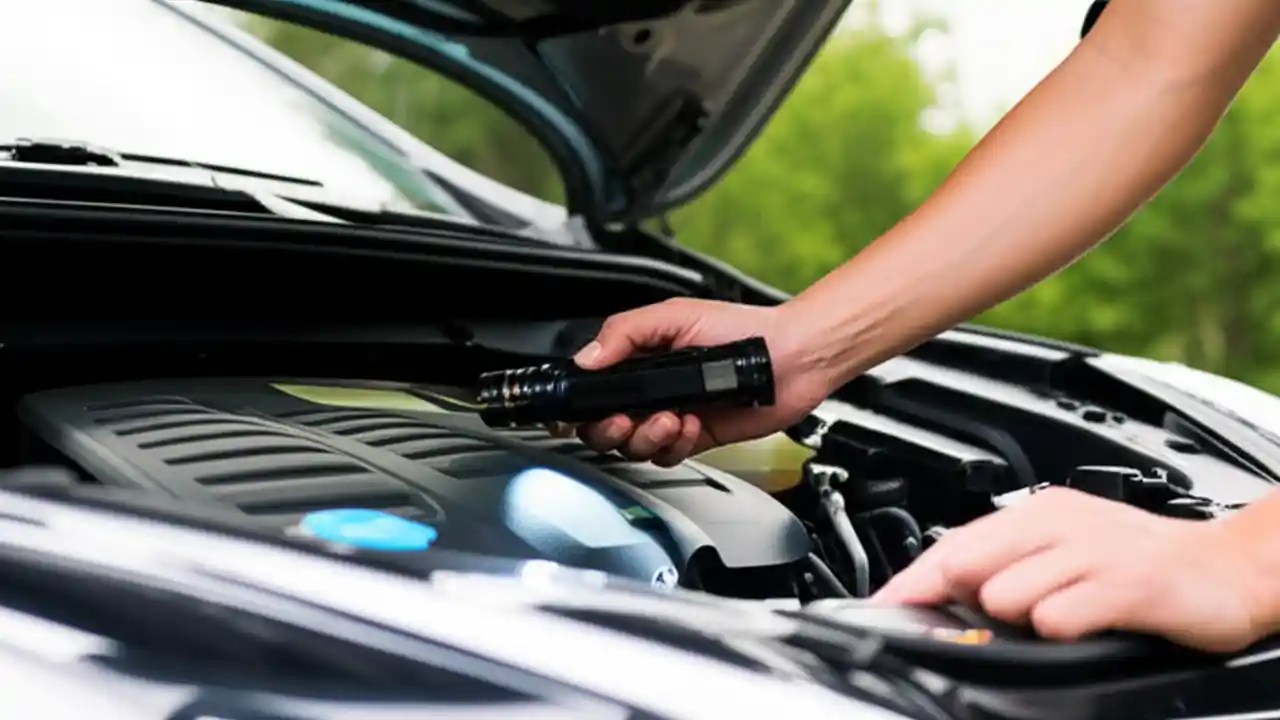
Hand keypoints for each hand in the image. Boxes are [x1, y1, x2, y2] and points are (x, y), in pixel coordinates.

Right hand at [568, 298, 834, 466]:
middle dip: (609, 429)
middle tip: (623, 420)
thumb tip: (587, 357)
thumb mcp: (674, 316)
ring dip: (646, 437)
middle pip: (604, 427)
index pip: (594, 388)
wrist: (789, 358)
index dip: (584, 404)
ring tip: (669, 418)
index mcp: (639, 360)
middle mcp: (650, 391)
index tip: (587, 407)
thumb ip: (625, 332)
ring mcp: (671, 416)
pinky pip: (669, 455)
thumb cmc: (740, 328)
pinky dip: (676, 445)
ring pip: (635, 447)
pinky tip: (693, 424)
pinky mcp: (696, 439)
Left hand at [872, 487, 1266, 652]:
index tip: (880, 607)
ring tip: (1062, 614)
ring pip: (1004, 596)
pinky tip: (1084, 624)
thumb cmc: (1137, 560)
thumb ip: (1006, 560)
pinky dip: (1060, 630)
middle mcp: (1059, 524)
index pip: (952, 545)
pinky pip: (1058, 617)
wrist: (1227, 567)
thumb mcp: (1064, 546)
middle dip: (971, 602)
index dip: (911, 583)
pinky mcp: (1126, 584)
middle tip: (1009, 615)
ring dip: (1019, 620)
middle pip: (966, 568)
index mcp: (1037, 512)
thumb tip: (943, 586)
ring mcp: (1092, 552)